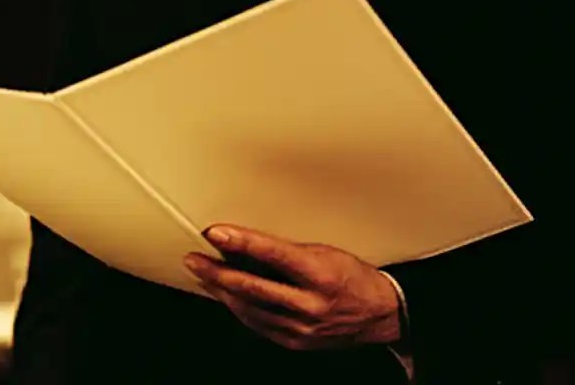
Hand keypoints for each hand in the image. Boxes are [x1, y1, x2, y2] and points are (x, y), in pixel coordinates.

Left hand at [183, 224, 400, 350]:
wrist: (381, 315)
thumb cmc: (352, 276)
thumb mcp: (325, 253)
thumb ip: (286, 251)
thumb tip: (245, 242)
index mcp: (321, 275)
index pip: (273, 254)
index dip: (241, 241)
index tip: (214, 232)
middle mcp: (310, 304)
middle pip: (253, 287)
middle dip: (217, 271)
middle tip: (193, 258)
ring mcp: (302, 328)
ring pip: (250, 308)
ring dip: (221, 290)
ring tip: (202, 274)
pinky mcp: (296, 342)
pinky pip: (257, 324)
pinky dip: (237, 307)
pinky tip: (225, 295)